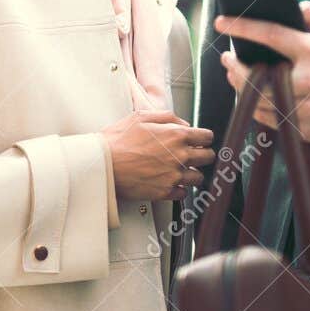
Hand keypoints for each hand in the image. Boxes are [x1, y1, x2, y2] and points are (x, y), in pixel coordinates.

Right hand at [102, 110, 216, 200]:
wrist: (101, 164)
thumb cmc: (117, 141)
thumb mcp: (140, 116)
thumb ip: (167, 116)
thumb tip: (183, 123)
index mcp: (176, 135)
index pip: (207, 137)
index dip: (203, 138)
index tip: (199, 141)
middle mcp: (179, 156)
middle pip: (208, 157)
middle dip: (202, 155)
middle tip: (192, 155)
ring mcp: (173, 176)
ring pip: (198, 178)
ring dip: (192, 174)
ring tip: (180, 170)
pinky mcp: (164, 192)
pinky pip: (183, 194)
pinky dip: (178, 189)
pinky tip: (169, 182)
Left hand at [215, 1, 309, 146]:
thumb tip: (292, 7)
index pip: (271, 35)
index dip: (243, 27)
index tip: (222, 21)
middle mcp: (307, 82)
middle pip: (255, 76)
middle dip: (234, 67)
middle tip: (227, 58)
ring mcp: (303, 109)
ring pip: (255, 101)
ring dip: (240, 87)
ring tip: (235, 75)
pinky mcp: (300, 128)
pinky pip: (266, 119)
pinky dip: (255, 106)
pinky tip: (252, 95)